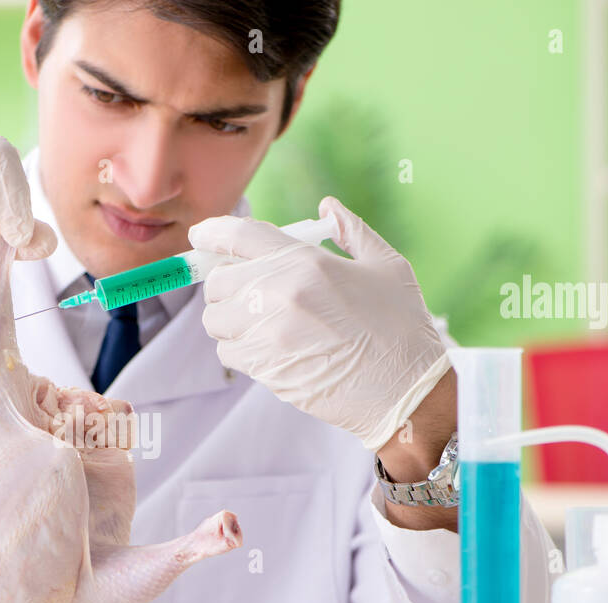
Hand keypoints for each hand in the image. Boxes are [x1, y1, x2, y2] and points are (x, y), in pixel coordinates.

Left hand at [189, 196, 449, 450]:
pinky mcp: (266, 368)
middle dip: (226, 284)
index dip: (212, 233)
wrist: (407, 391)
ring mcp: (269, 334)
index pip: (239, 236)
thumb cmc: (402, 327)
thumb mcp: (386, 265)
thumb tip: (327, 206)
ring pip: (216, 319)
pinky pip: (227, 352)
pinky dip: (237, 349)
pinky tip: (265, 348)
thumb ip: (351, 231)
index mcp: (306, 261)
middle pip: (219, 281)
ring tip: (258, 322)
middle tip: (246, 291)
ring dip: (229, 319)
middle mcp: (280, 293)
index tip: (200, 237)